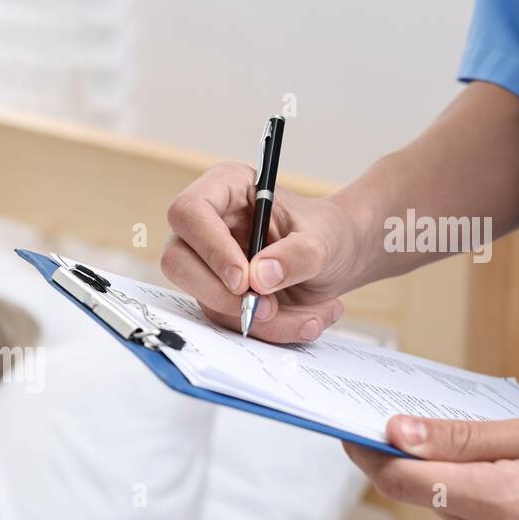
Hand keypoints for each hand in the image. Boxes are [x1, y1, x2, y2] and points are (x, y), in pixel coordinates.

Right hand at [162, 162, 370, 341]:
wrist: (340, 258)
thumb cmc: (329, 233)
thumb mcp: (325, 239)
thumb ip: (297, 255)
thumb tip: (259, 278)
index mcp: (225, 189)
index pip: (190, 213)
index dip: (210, 247)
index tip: (243, 279)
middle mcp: (207, 226)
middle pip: (178, 262)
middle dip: (222, 295)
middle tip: (269, 308)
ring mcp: (207, 263)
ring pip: (206, 301)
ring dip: (260, 320)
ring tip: (312, 314)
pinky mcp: (218, 295)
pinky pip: (228, 321)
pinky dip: (269, 330)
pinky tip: (307, 319)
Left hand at [344, 415, 518, 519]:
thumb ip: (461, 439)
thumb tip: (398, 432)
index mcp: (492, 502)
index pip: (399, 480)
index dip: (368, 455)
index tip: (350, 434)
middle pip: (426, 495)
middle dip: (430, 463)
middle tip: (449, 431)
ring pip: (453, 513)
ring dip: (465, 487)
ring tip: (518, 466)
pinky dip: (487, 509)